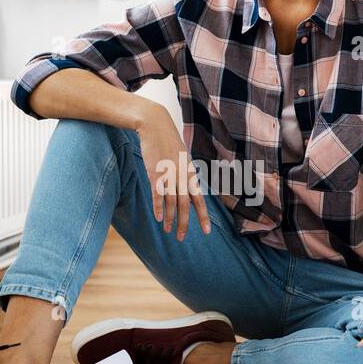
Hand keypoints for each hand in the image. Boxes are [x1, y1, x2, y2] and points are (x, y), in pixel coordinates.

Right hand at [134, 103, 211, 240]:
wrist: (155, 125)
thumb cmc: (167, 140)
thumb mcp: (181, 156)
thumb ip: (183, 172)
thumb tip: (185, 185)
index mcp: (190, 173)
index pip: (199, 199)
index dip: (203, 216)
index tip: (207, 231)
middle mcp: (182, 176)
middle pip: (186, 205)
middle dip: (185, 223)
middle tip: (182, 238)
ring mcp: (169, 175)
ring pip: (172, 202)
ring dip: (170, 219)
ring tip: (169, 231)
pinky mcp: (155, 172)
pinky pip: (158, 194)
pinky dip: (158, 207)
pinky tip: (158, 218)